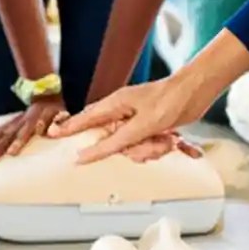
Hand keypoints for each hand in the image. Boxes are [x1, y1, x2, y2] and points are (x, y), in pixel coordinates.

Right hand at [0, 95, 64, 164]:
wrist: (45, 96)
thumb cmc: (54, 109)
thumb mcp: (59, 114)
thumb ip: (57, 122)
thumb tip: (51, 132)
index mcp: (32, 121)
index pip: (24, 133)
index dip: (17, 143)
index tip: (10, 153)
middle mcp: (19, 122)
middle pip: (6, 136)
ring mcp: (13, 122)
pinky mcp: (9, 122)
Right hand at [48, 74, 214, 163]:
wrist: (196, 94)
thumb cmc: (169, 102)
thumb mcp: (139, 127)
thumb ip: (111, 144)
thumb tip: (85, 155)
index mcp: (114, 105)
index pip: (84, 120)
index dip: (68, 129)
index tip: (52, 135)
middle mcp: (122, 113)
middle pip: (111, 142)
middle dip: (132, 149)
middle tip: (149, 144)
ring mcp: (136, 121)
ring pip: (130, 148)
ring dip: (149, 149)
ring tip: (164, 140)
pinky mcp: (148, 127)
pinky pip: (144, 147)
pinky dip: (157, 147)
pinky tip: (169, 140)